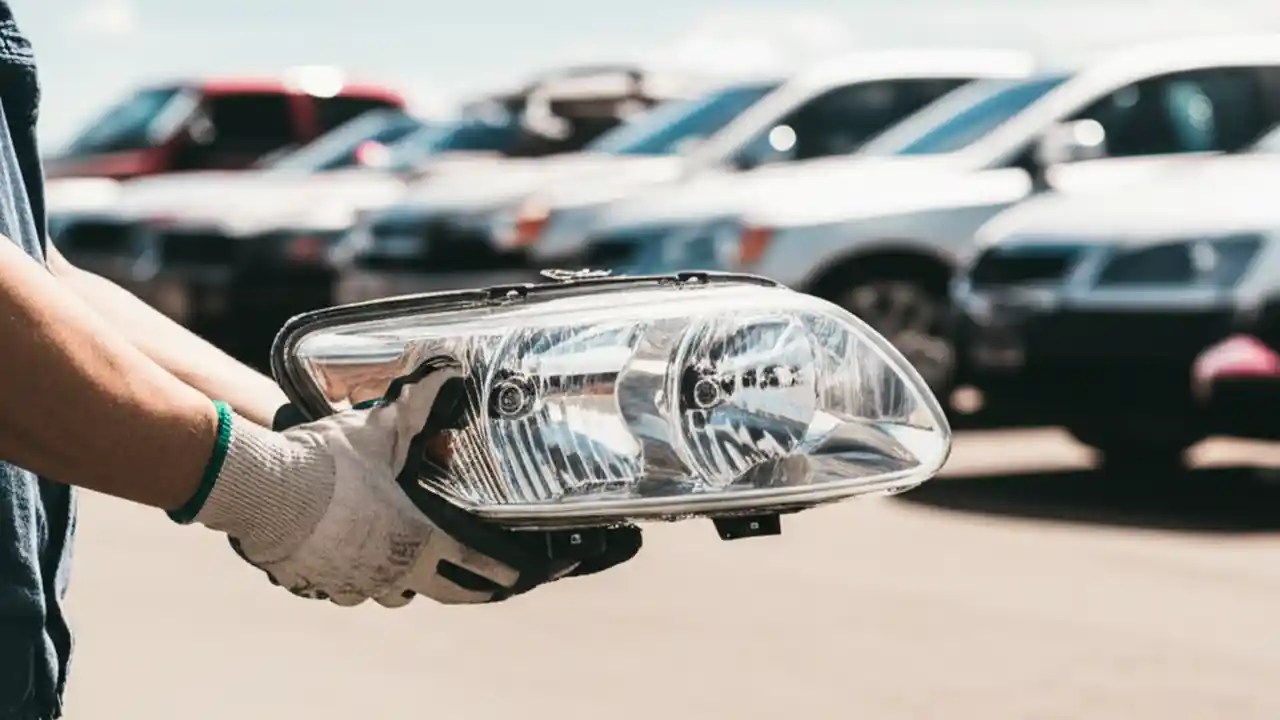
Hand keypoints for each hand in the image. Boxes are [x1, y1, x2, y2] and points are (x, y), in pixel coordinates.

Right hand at [191, 358, 640, 605]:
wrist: (262, 490)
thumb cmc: (326, 462)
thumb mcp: (381, 427)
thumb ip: (419, 401)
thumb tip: (448, 366)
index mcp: (423, 539)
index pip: (485, 568)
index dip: (514, 571)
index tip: (535, 572)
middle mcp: (398, 572)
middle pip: (452, 591)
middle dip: (474, 585)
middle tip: (486, 578)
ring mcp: (358, 586)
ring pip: (399, 592)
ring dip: (412, 577)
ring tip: (414, 555)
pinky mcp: (322, 588)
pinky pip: (352, 590)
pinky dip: (361, 577)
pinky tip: (356, 554)